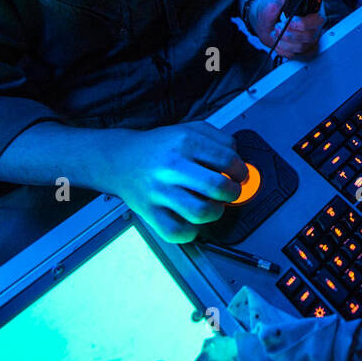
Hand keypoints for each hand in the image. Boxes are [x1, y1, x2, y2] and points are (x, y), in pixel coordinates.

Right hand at [105, 123, 246, 243]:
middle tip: (230, 192)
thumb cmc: (159, 147)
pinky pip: (177, 231)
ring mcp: (160, 191)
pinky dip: (191, 231)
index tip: (239, 175)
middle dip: (233, 192)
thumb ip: (218, 139)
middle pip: (217, 187)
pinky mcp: (150, 212)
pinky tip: (192, 219)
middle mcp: (172, 166)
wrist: (120, 159)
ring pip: (201, 212)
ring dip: (215, 212)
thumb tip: (239, 159)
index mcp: (185, 142)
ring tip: (213, 205)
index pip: (227, 160)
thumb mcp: (189, 129)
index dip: (240, 170)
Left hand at [250, 0, 325, 57]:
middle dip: (292, 34)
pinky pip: (296, 53)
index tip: (291, 21)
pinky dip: (284, 48)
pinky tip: (279, 40)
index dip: (304, 23)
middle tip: (280, 27)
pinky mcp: (300, 48)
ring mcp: (307, 37)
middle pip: (311, 35)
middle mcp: (313, 24)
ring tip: (277, 32)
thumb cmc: (271, 4)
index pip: (318, 20)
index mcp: (312, 9)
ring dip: (286, 41)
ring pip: (303, 46)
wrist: (261, 19)